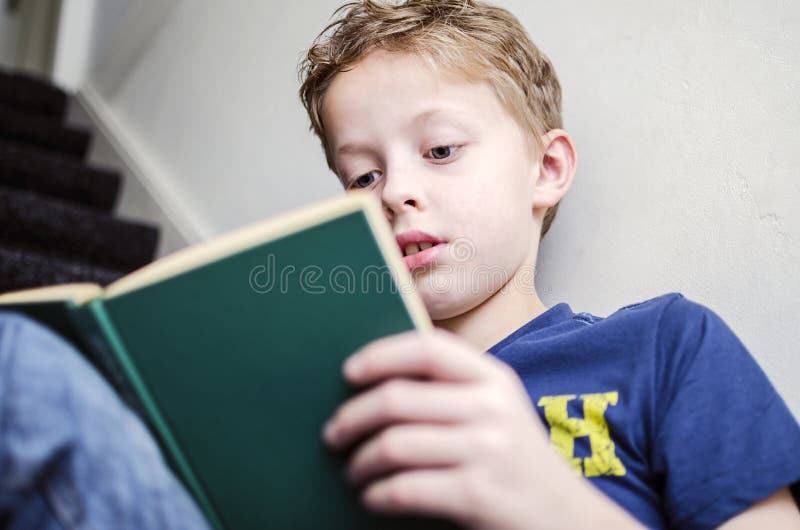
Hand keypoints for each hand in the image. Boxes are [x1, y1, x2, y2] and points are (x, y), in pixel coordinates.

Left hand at [322, 328, 640, 529]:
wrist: (568, 520)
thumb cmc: (517, 462)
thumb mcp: (498, 410)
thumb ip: (453, 390)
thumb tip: (377, 381)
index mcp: (494, 378)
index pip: (427, 348)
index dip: (381, 355)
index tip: (349, 372)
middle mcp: (492, 408)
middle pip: (396, 398)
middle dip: (352, 417)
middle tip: (334, 433)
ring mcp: (487, 451)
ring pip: (393, 443)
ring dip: (360, 461)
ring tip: (354, 469)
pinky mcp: (477, 494)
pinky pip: (403, 488)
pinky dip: (376, 494)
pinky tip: (371, 496)